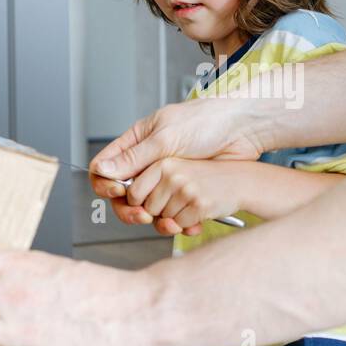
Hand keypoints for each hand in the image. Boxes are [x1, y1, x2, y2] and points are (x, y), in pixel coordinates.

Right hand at [89, 95, 267, 233]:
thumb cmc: (206, 121)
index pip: (105, 168)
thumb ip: (134, 157)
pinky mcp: (184, 192)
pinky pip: (172, 214)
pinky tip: (184, 224)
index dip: (106, 184)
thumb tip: (102, 170)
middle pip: (122, 195)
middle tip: (143, 214)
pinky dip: (176, 223)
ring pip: (146, 208)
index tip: (119, 192)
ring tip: (166, 221)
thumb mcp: (166, 137)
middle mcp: (148, 163)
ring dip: (153, 220)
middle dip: (128, 209)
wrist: (243, 130)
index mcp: (137, 143)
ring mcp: (166, 179)